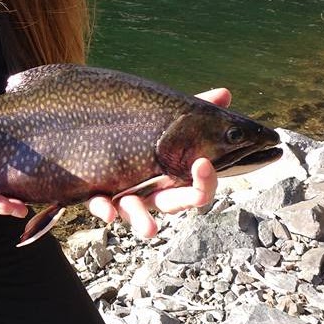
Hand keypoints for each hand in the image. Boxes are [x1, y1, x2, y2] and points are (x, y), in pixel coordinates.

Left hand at [86, 88, 231, 237]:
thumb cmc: (141, 138)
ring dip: (142, 220)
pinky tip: (106, 211)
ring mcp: (126, 197)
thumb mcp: (165, 124)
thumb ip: (192, 113)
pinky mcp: (99, 196)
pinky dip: (104, 209)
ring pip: (137, 213)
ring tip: (149, 230)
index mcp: (173, 177)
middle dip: (186, 200)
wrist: (98, 138)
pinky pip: (102, 206)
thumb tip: (225, 94)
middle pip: (174, 202)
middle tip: (197, 197)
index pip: (198, 185)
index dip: (206, 179)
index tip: (204, 162)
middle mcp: (152, 192)